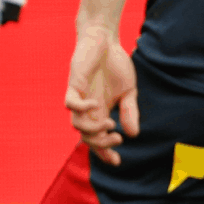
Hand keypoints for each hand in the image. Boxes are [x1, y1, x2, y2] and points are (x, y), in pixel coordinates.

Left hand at [65, 26, 137, 164]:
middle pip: (86, 136)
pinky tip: (96, 105)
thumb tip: (133, 135)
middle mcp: (88, 108)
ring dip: (92, 130)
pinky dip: (81, 108)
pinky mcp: (74, 85)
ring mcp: (80, 97)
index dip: (105, 152)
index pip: (98, 138)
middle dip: (100, 145)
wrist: (105, 41)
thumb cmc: (115, 66)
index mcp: (101, 112)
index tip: (117, 162)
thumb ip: (130, 112)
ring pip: (76, 124)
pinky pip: (70, 103)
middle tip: (117, 141)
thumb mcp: (129, 92)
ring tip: (109, 125)